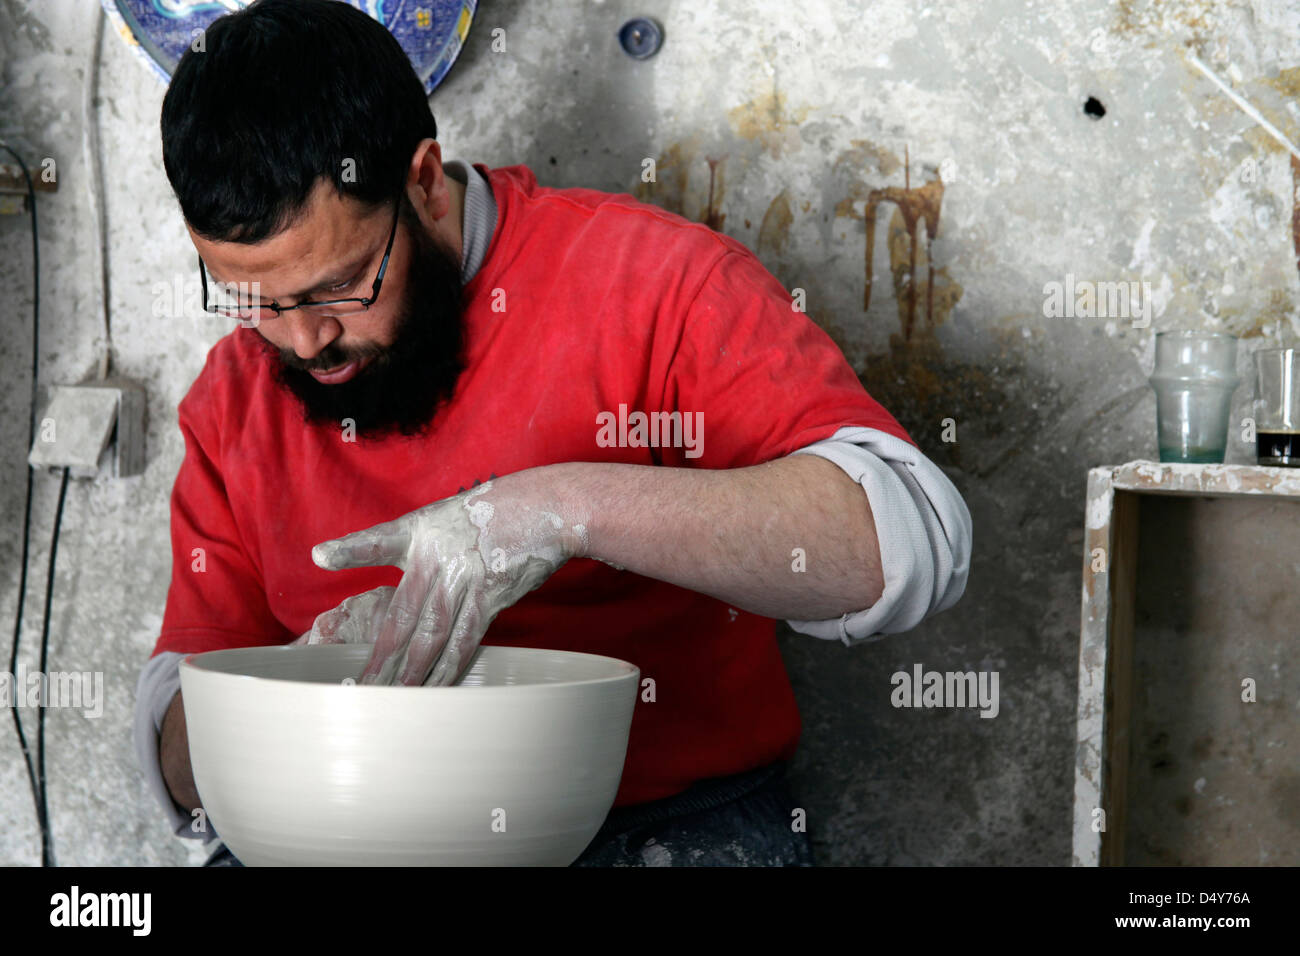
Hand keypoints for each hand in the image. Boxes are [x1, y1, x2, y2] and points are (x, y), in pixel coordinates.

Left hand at [309, 475, 586, 685]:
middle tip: (359, 687)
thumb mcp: (453, 517)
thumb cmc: (500, 512)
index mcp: (422, 530)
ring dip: (410, 672)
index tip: (320, 557)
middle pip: (401, 615)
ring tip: (391, 700)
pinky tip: (437, 687)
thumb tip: (418, 587)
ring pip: (430, 636)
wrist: (546, 507)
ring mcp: (462, 576)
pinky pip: (465, 640)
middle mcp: (436, 555)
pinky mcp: (489, 594)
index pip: (379, 541)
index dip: (350, 550)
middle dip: (379, 657)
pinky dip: (450, 668)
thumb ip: (429, 550)